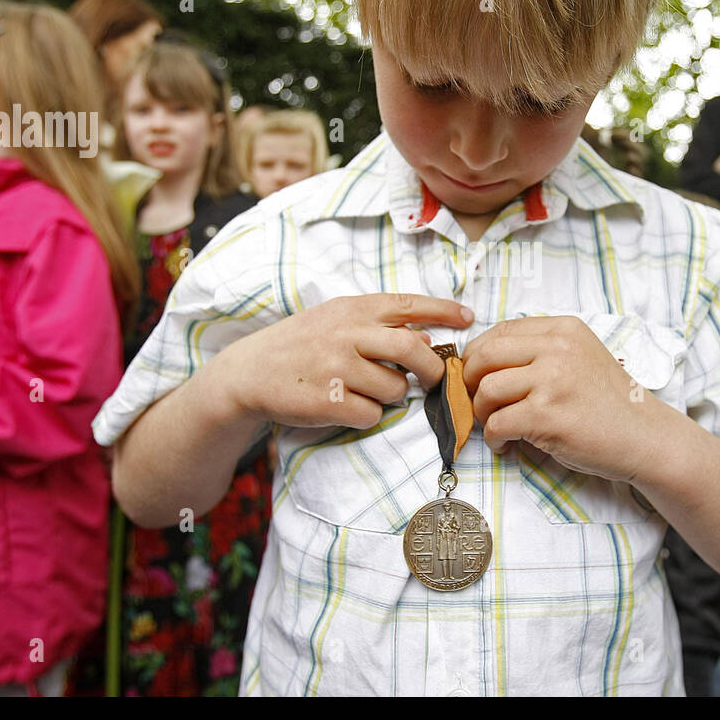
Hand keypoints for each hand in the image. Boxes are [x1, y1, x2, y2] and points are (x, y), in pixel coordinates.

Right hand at [218, 293, 473, 429]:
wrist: (250, 372)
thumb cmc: (302, 344)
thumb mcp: (336, 318)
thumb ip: (376, 322)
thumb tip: (429, 335)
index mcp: (353, 308)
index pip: (410, 305)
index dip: (444, 310)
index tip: (469, 318)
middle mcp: (348, 334)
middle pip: (415, 350)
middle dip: (433, 369)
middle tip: (434, 379)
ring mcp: (338, 368)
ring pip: (396, 388)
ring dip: (392, 395)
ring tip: (366, 390)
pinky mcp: (329, 401)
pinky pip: (372, 414)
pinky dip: (367, 414)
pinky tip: (346, 405)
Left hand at [460, 316, 666, 484]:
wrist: (645, 436)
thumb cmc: (610, 402)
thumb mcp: (581, 357)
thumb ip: (542, 350)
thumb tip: (486, 359)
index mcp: (563, 329)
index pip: (499, 331)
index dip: (478, 354)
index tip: (476, 374)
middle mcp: (557, 349)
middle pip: (484, 355)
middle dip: (469, 380)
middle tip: (476, 400)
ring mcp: (551, 381)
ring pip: (486, 390)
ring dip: (481, 412)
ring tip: (495, 425)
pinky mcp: (546, 416)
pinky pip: (497, 423)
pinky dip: (494, 438)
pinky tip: (506, 444)